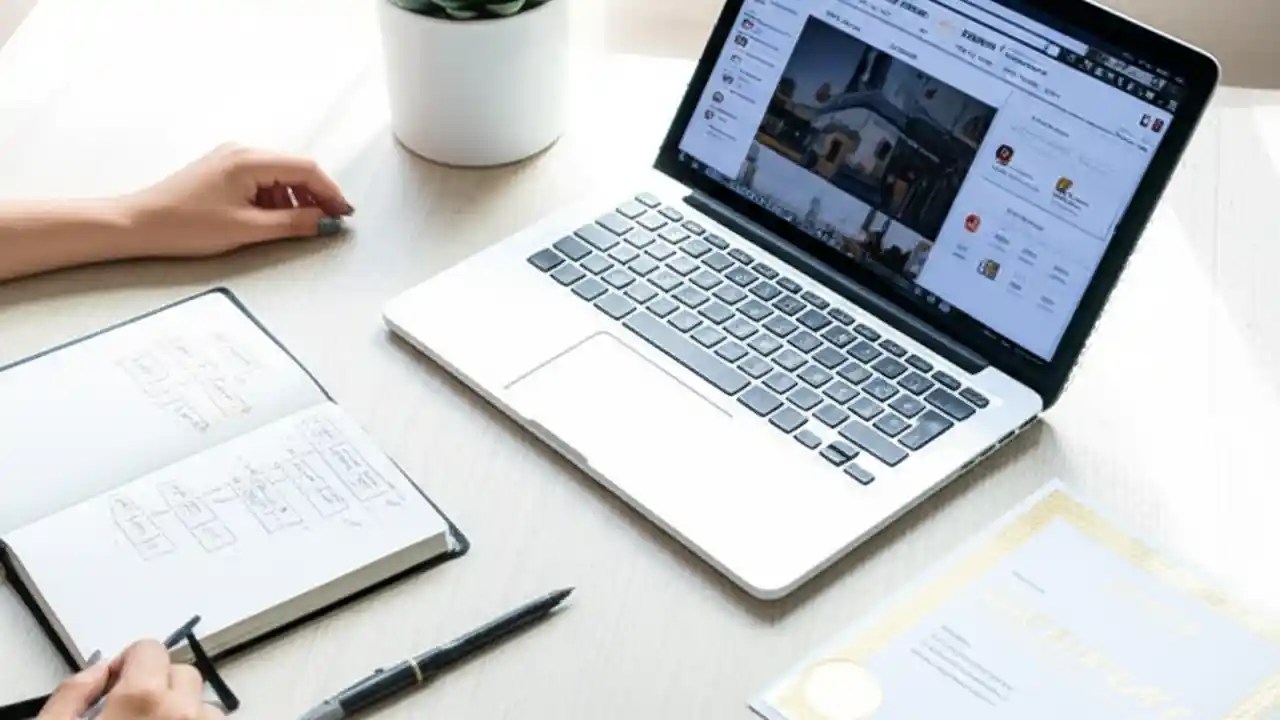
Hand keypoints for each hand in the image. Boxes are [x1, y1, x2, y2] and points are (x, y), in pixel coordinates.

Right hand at [37, 641, 223, 719]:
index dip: (128, 664)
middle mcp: (183, 713)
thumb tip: (99, 671)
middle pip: (181, 672)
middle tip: (131, 711)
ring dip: (181, 710)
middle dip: (158, 684)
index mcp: (144, 700)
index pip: (150, 648)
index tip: (116, 683)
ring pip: (203, 702)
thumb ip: (75, 691)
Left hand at [121, 143, 353, 257]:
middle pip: (294, 169)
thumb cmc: (186, 226)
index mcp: (249, 160)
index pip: (306, 169)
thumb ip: (292, 224)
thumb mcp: (246, 229)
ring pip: (279, 175)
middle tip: (329, 223)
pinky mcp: (222, 170)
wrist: (138, 224)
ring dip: (295, 199)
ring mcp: (231, 159)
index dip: (330, 192)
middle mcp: (242, 151)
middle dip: (316, 196)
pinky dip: (275, 198)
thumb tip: (325, 223)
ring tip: (300, 226)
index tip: (344, 215)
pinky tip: (274, 219)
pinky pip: (261, 179)